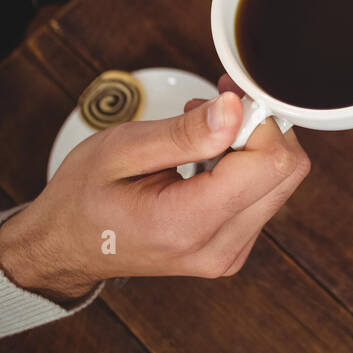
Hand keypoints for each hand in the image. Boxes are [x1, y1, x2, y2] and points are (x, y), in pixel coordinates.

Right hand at [0, 84, 309, 303]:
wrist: (65, 247)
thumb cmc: (83, 198)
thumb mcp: (121, 150)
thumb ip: (184, 133)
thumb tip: (237, 109)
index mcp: (188, 226)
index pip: (270, 165)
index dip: (257, 120)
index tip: (225, 99)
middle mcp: (219, 248)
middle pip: (287, 174)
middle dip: (260, 128)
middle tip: (216, 107)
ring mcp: (230, 253)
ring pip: (281, 183)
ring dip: (253, 146)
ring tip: (201, 132)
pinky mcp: (233, 246)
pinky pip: (265, 196)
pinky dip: (246, 167)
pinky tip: (207, 156)